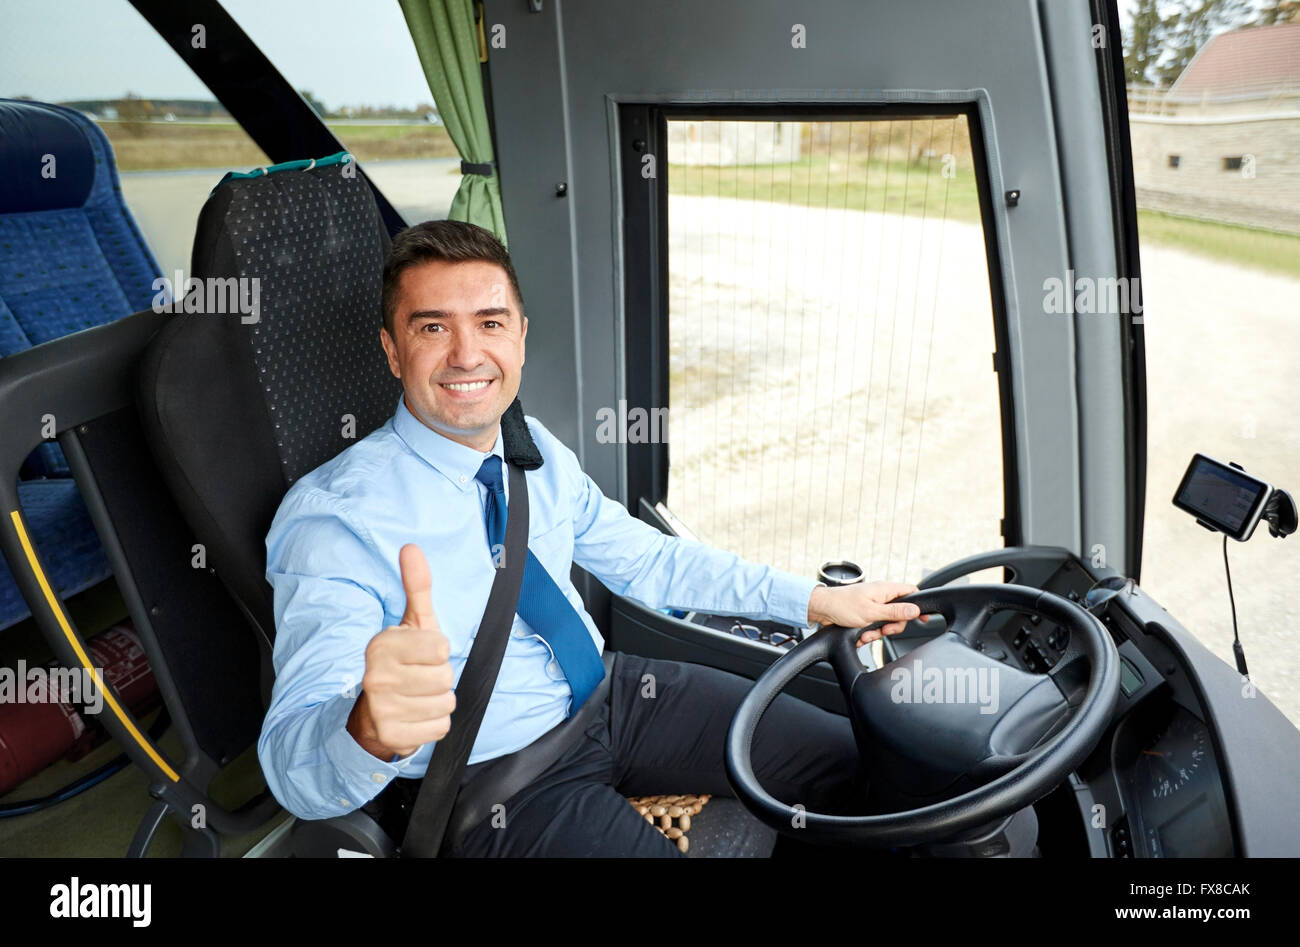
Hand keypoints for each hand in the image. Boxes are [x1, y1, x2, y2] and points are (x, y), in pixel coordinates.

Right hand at [346, 543, 456, 759]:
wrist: (373, 711)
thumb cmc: (403, 661)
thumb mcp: (412, 623)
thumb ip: (416, 586)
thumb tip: (411, 547)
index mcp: (381, 645)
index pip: (441, 648)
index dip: (439, 652)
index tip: (421, 654)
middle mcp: (376, 677)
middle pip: (445, 678)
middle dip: (440, 678)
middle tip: (421, 678)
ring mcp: (382, 708)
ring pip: (445, 703)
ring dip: (439, 702)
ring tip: (419, 697)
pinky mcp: (391, 736)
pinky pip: (440, 728)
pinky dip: (434, 724)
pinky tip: (417, 716)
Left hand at [807, 581, 930, 646]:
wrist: (821, 610)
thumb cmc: (843, 605)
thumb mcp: (872, 611)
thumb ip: (895, 611)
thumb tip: (915, 610)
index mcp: (885, 590)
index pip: (911, 592)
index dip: (919, 606)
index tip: (924, 619)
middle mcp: (880, 596)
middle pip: (900, 613)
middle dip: (892, 626)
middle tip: (883, 630)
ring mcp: (872, 606)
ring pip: (886, 622)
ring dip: (877, 632)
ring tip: (865, 635)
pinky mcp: (864, 615)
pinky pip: (874, 627)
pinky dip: (868, 633)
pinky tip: (860, 636)